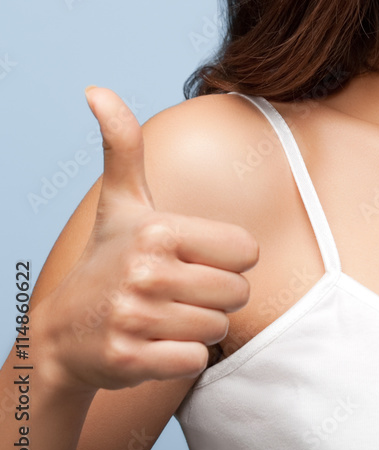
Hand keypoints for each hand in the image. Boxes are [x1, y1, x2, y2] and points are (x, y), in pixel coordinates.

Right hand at [37, 87, 258, 393]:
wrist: (60, 334)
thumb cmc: (106, 258)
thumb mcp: (121, 202)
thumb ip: (123, 145)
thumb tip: (96, 90)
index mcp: (159, 229)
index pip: (246, 251)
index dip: (228, 259)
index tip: (195, 258)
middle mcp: (146, 271)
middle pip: (237, 292)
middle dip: (218, 295)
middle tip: (181, 291)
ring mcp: (135, 318)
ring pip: (219, 328)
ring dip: (200, 326)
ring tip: (166, 315)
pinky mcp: (130, 359)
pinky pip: (195, 359)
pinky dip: (184, 355)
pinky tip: (156, 342)